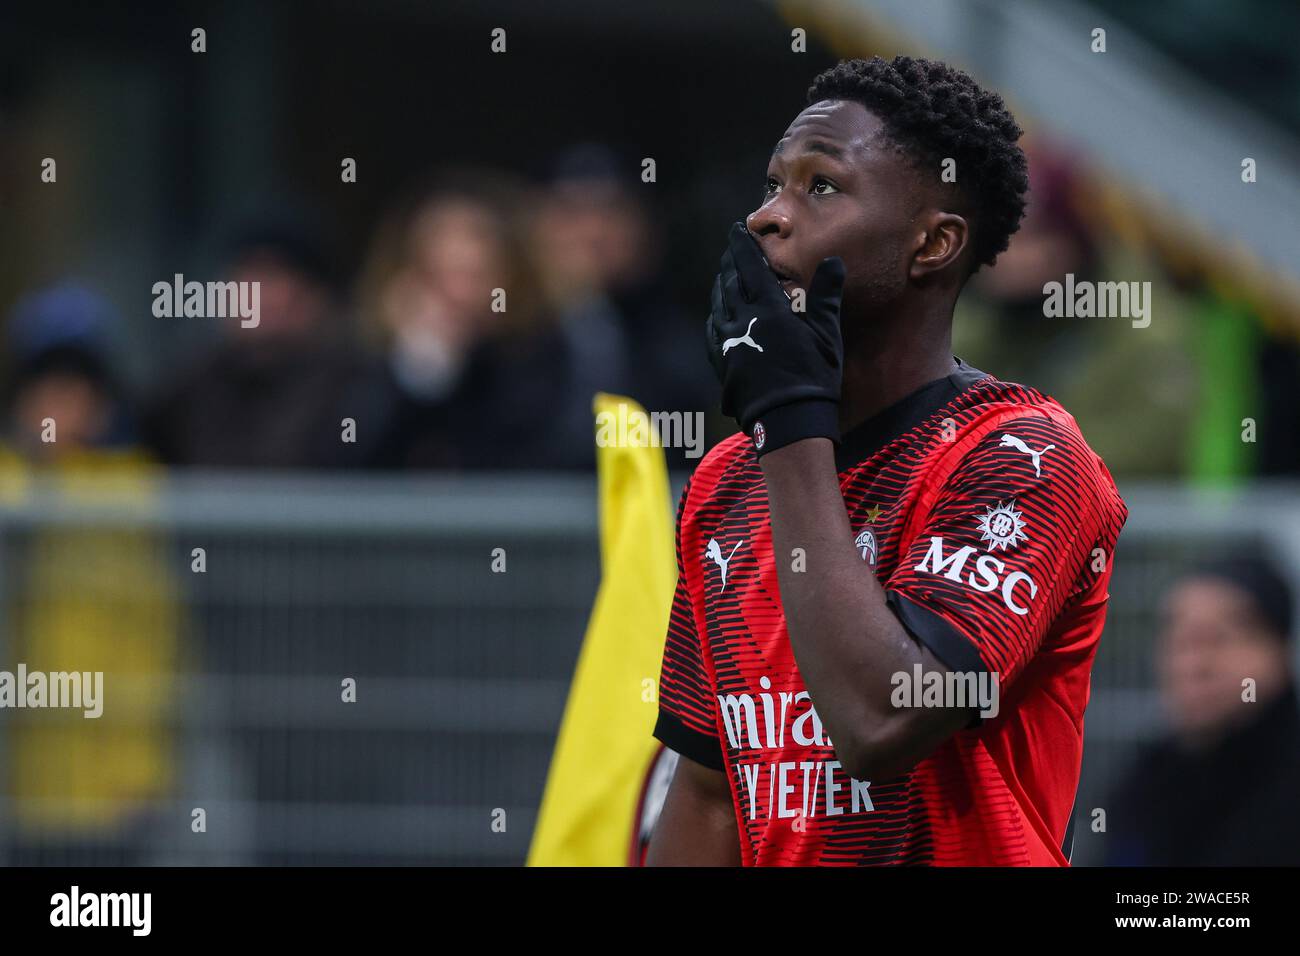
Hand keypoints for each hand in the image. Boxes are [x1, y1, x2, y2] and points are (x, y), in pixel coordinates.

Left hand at [705, 222, 845, 454]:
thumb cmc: (813, 375)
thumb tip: (833, 261)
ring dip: (720, 286)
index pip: (749, 265)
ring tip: (723, 277)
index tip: (737, 230)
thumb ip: (826, 295)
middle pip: (729, 281)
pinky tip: (718, 314)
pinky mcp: (721, 361)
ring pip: (718, 304)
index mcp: (768, 307)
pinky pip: (713, 331)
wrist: (787, 419)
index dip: (742, 245)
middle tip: (731, 250)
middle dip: (730, 262)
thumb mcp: (826, 333)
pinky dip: (715, 315)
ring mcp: (727, 341)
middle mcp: (742, 319)